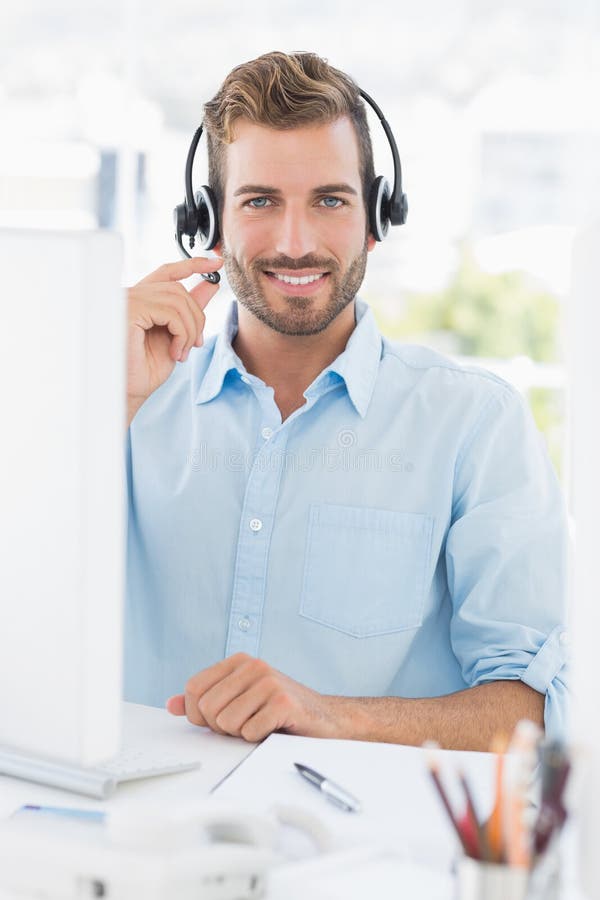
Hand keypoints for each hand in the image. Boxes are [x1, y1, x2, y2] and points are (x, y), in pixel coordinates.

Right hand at [126, 256, 222, 423]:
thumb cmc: (146, 368)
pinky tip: (176, 352)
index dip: (192, 264)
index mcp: (140, 298)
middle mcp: (131, 294)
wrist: (130, 391)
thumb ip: (189, 310)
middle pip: (178, 290)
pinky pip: (170, 312)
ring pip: (177, 300)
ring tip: (184, 351)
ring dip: (190, 329)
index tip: (216, 263)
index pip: (168, 272)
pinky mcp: (130, 310)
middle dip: (196, 317)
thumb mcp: (176, 335)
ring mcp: (128, 300)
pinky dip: (182, 333)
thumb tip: (210, 286)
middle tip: (197, 344)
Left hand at [166, 652, 339, 741]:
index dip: (200, 713)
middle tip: (246, 723)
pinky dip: (258, 739)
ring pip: (226, 723)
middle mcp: (254, 666)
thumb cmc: (279, 711)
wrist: (325, 719)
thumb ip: (205, 700)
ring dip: (241, 734)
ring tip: (261, 724)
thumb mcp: (239, 700)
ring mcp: (270, 682)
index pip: (194, 688)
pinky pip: (249, 733)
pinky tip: (274, 729)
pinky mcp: (284, 703)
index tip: (220, 718)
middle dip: (222, 727)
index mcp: (239, 661)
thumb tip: (171, 704)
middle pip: (208, 708)